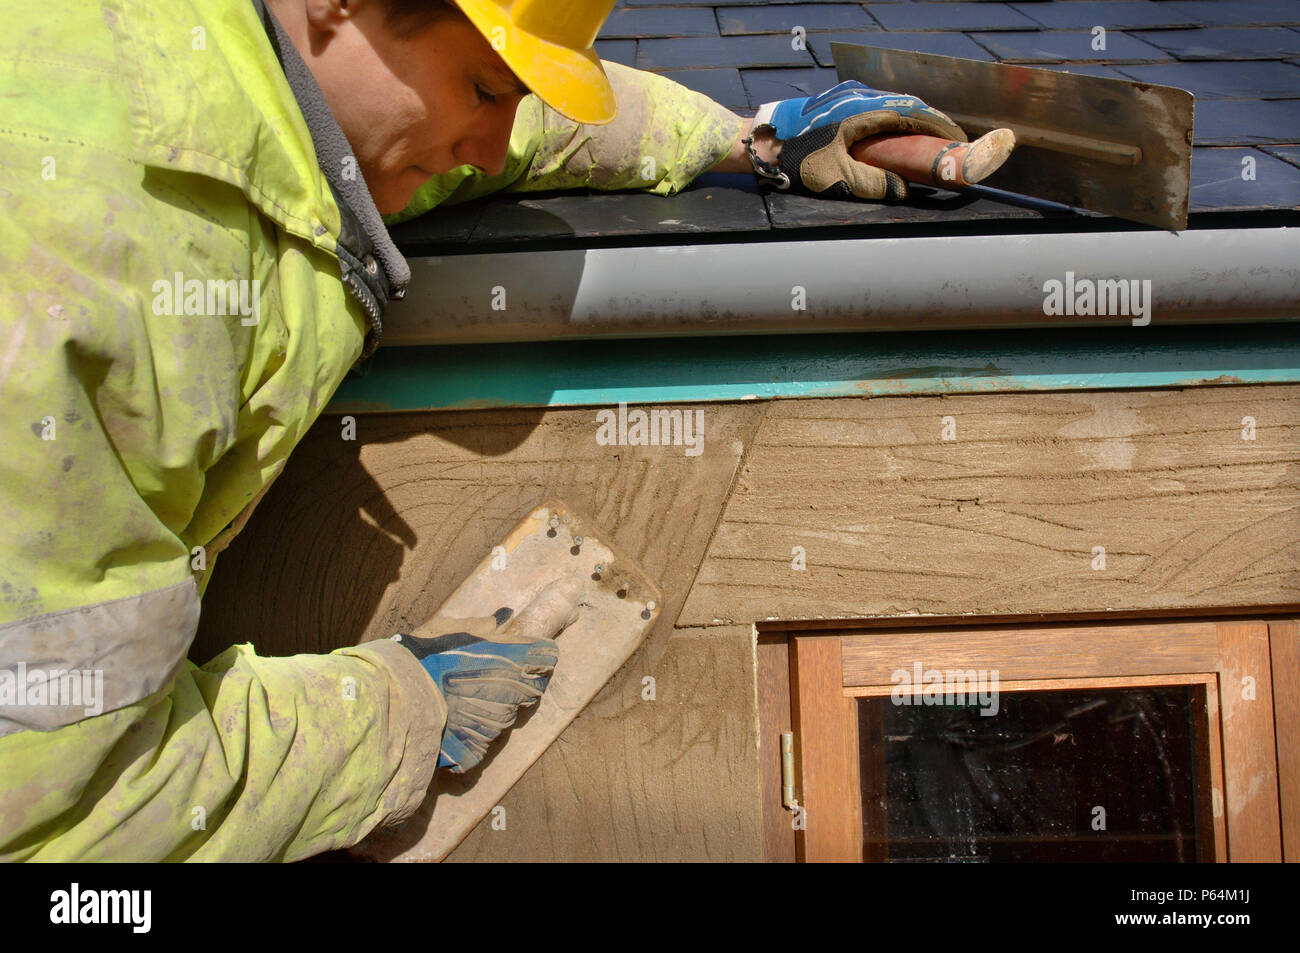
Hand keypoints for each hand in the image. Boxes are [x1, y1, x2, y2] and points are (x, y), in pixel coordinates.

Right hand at [394, 583, 576, 772]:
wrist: (397, 690)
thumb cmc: (426, 652)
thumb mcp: (454, 628)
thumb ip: (484, 626)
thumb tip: (504, 616)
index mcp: (510, 658)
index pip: (547, 658)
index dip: (539, 658)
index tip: (527, 658)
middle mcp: (510, 690)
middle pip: (532, 690)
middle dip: (518, 685)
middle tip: (487, 680)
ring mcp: (496, 720)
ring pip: (508, 716)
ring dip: (494, 709)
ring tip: (463, 700)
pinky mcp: (479, 745)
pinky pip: (486, 741)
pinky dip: (474, 734)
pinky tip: (455, 722)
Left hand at [753, 80, 966, 200]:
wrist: (759, 144)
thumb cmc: (795, 159)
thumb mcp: (837, 178)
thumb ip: (874, 185)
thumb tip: (904, 191)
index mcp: (863, 109)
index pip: (912, 113)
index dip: (938, 126)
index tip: (956, 140)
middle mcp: (858, 97)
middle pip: (905, 106)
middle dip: (929, 124)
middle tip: (947, 144)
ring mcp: (847, 97)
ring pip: (891, 106)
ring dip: (911, 123)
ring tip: (927, 144)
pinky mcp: (838, 104)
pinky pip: (875, 110)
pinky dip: (892, 123)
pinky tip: (895, 139)